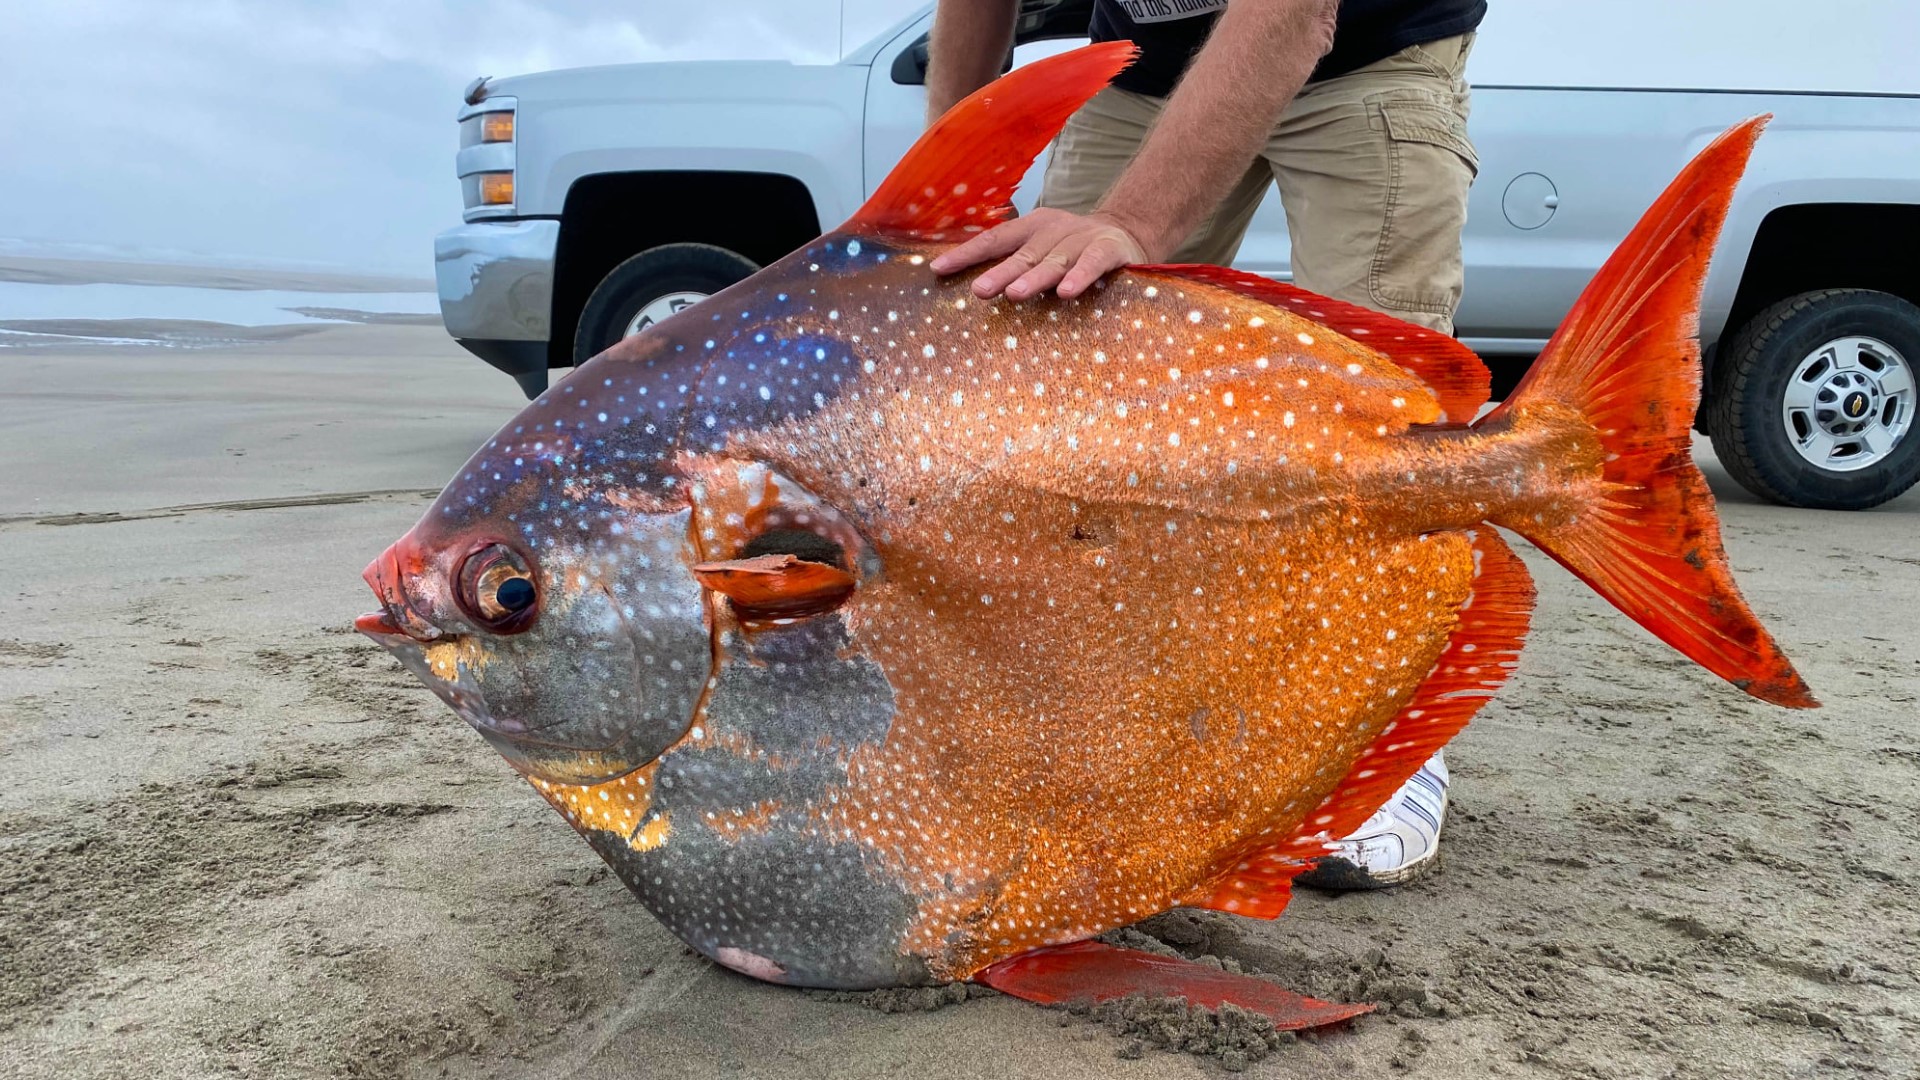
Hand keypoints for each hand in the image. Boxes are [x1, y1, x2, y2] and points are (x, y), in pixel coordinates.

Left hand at [929, 207, 1148, 300]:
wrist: (1128, 232)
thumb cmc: (1073, 250)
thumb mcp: (1042, 249)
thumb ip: (1015, 262)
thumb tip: (971, 286)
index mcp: (1031, 227)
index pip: (995, 240)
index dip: (967, 254)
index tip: (939, 270)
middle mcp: (1053, 229)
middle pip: (1023, 254)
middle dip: (1000, 272)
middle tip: (979, 291)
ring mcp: (1081, 237)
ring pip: (1054, 260)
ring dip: (1034, 278)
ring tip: (1014, 295)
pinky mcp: (1109, 248)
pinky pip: (1092, 263)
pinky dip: (1079, 276)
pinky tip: (1066, 293)